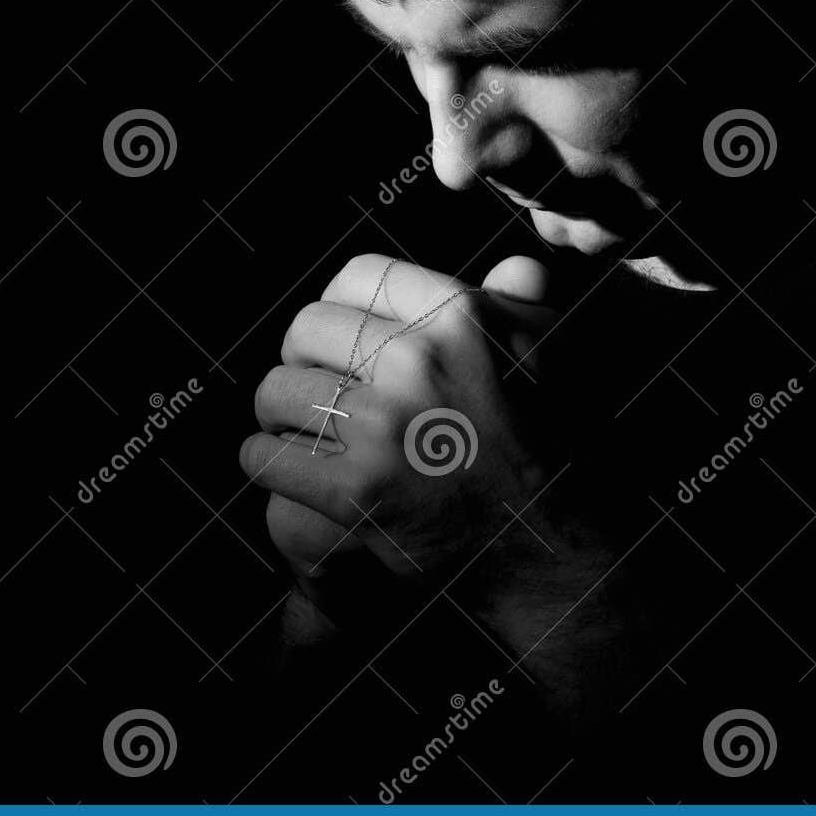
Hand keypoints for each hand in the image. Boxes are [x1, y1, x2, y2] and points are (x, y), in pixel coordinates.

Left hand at [239, 254, 619, 677]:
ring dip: (283, 415)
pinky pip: (264, 456)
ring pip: (277, 392)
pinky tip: (299, 474)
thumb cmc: (545, 445)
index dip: (344, 304)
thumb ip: (517, 306)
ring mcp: (384, 428)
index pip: (359, 275)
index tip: (350, 338)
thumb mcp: (545, 360)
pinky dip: (271, 465)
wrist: (551, 548)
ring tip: (310, 433)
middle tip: (323, 391)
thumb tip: (515, 267)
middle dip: (305, 359)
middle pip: (305, 328)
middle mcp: (420, 362)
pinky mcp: (355, 493)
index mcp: (462, 317)